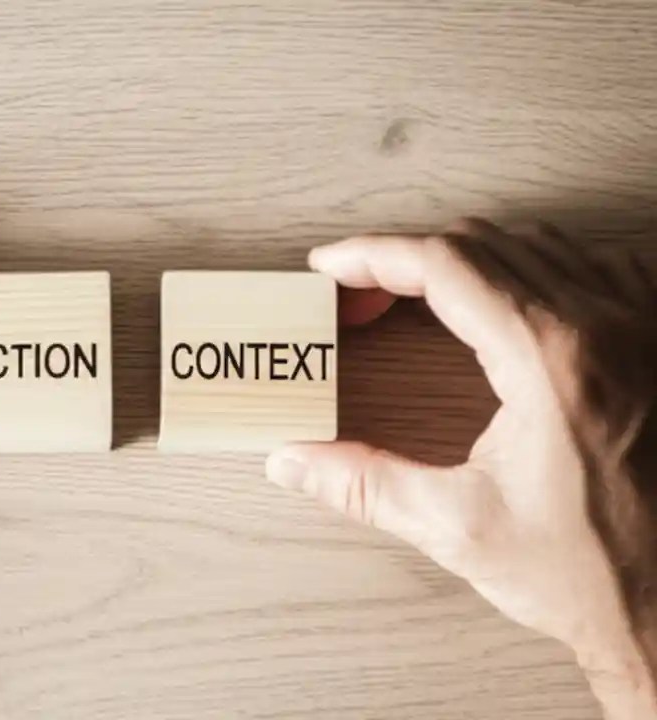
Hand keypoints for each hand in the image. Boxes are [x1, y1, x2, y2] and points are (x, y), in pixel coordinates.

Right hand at [267, 219, 656, 718]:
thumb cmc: (596, 574)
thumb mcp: (459, 530)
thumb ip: (364, 485)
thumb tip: (293, 461)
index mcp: (550, 361)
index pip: (445, 265)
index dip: (374, 255)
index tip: (329, 266)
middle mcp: (606, 324)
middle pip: (483, 244)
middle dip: (406, 259)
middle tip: (356, 297)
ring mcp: (645, 324)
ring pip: (538, 245)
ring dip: (467, 259)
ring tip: (415, 295)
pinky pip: (594, 263)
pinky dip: (532, 270)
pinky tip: (506, 304)